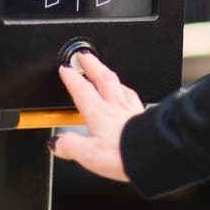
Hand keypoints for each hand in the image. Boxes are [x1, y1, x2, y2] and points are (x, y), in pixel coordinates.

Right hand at [51, 52, 144, 182]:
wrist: (154, 154)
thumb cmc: (124, 154)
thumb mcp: (88, 154)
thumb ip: (70, 146)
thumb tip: (56, 143)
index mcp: (99, 113)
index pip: (82, 90)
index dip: (72, 78)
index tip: (65, 68)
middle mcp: (116, 107)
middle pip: (103, 78)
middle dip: (92, 65)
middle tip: (84, 55)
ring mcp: (132, 110)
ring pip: (119, 86)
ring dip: (110, 76)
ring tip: (105, 72)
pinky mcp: (145, 117)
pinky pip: (134, 98)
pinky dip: (127, 92)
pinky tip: (128, 95)